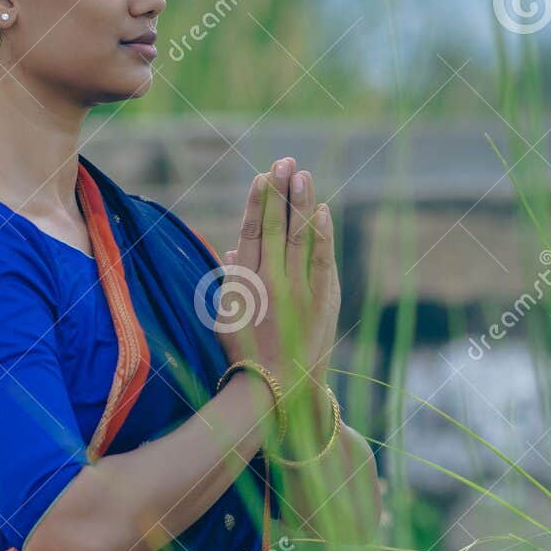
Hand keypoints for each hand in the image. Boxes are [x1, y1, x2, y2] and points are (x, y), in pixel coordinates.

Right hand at [218, 156, 338, 402]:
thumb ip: (232, 277)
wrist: (274, 388)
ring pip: (297, 237)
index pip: (249, 231)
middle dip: (279, 192)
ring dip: (300, 203)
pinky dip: (322, 235)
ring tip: (302, 174)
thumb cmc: (246, 352)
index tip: (261, 178)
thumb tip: (234, 247)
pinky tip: (322, 211)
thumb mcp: (228, 313)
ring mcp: (295, 290)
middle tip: (284, 162)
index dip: (255, 202)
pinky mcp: (319, 301)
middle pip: (272, 226)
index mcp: (242, 282)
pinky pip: (321, 260)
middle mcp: (268, 281)